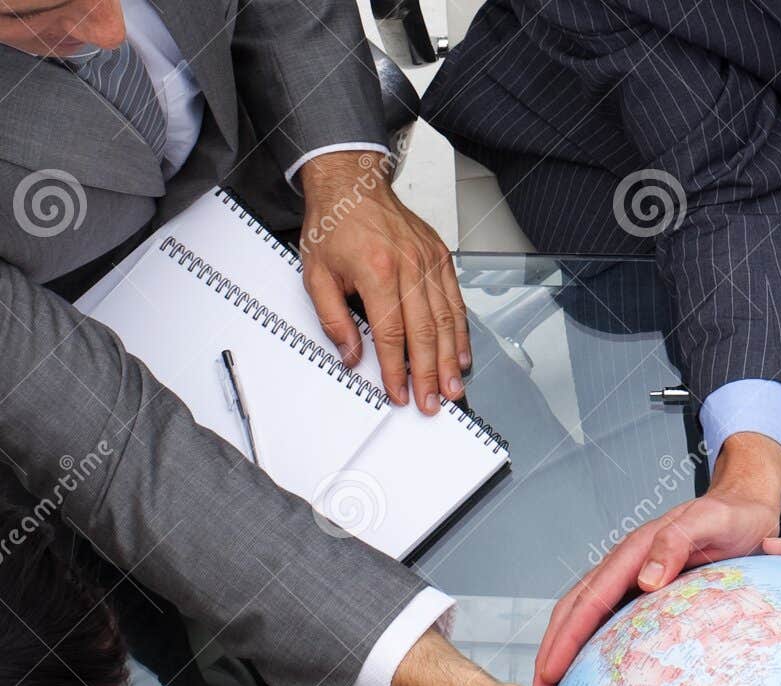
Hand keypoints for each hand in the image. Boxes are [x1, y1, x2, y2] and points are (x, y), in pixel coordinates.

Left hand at [297, 150, 469, 413]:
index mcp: (376, 271)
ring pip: (446, 321)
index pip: (390, 333)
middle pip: (424, 333)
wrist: (352, 183)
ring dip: (450, 360)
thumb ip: (333, 319)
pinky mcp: (440, 258)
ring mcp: (429, 262)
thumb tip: (351, 356)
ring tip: (452, 388)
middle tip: (432, 402)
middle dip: (429, 374)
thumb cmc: (334, 225)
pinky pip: (455, 302)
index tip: (398, 392)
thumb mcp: (316, 274)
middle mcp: (409, 267)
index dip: (395, 369)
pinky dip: (461, 332)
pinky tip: (461, 355)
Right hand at [532, 433, 780, 685]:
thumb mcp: (710, 523)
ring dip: (564, 650)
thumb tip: (646, 579)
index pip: (589, 599)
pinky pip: (608, 619)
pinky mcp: (643, 591)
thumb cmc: (730, 517)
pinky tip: (589, 669)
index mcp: (634, 551)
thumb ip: (676, 544)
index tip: (551, 669)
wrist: (745, 509)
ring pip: (585, 615)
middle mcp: (626, 565)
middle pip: (574, 610)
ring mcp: (632, 578)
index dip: (566, 636)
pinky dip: (589, 643)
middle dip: (552, 650)